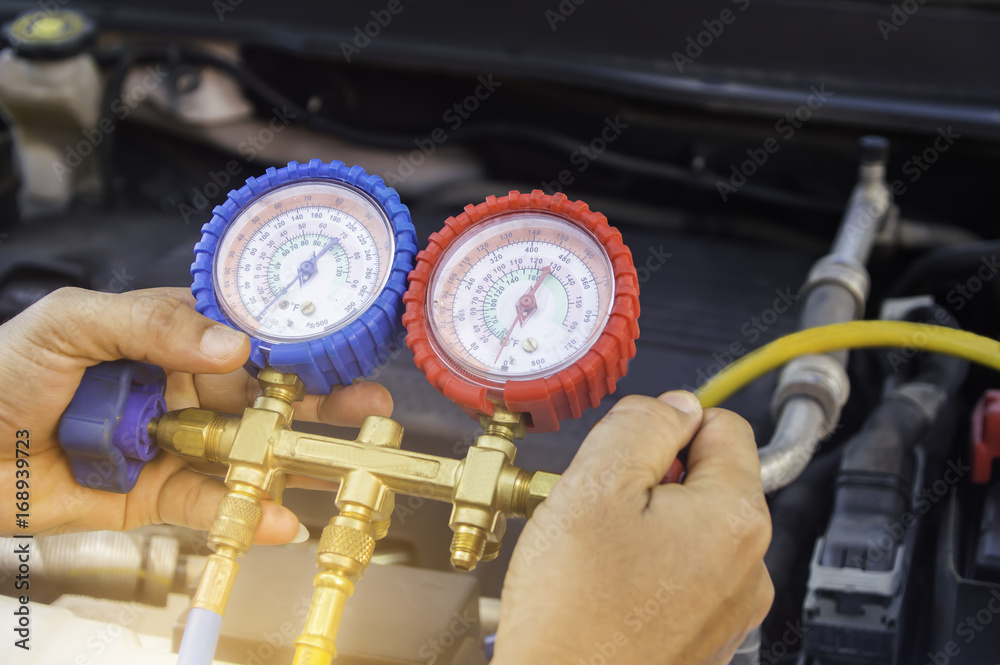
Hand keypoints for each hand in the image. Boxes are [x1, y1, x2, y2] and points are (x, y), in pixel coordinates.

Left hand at [0, 287, 391, 542]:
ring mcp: (173, 444)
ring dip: (297, 460)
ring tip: (347, 464)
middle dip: (319, 403)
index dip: (295, 343)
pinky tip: (279, 518)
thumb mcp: (72, 323)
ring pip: (247, 452)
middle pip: (262, 397)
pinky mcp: (155, 496)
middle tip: (370, 408)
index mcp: (167, 338)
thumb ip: (152, 325)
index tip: (342, 348)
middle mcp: (180, 390)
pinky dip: (244, 512)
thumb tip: (234, 346)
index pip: (243, 337)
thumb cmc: (1, 370)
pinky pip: (209, 503)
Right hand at [493, 391, 772, 664]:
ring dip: (641, 528)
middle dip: (648, 481)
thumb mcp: (594, 485)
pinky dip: (643, 572)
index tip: (625, 453)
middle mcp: (748, 567)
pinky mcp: (703, 640)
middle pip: (703, 480)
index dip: (665, 425)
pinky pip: (678, 579)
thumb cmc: (576, 618)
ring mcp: (728, 610)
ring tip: (593, 558)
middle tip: (595, 512)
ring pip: (686, 531)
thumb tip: (674, 404)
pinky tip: (603, 591)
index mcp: (735, 518)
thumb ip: (641, 424)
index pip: (722, 424)